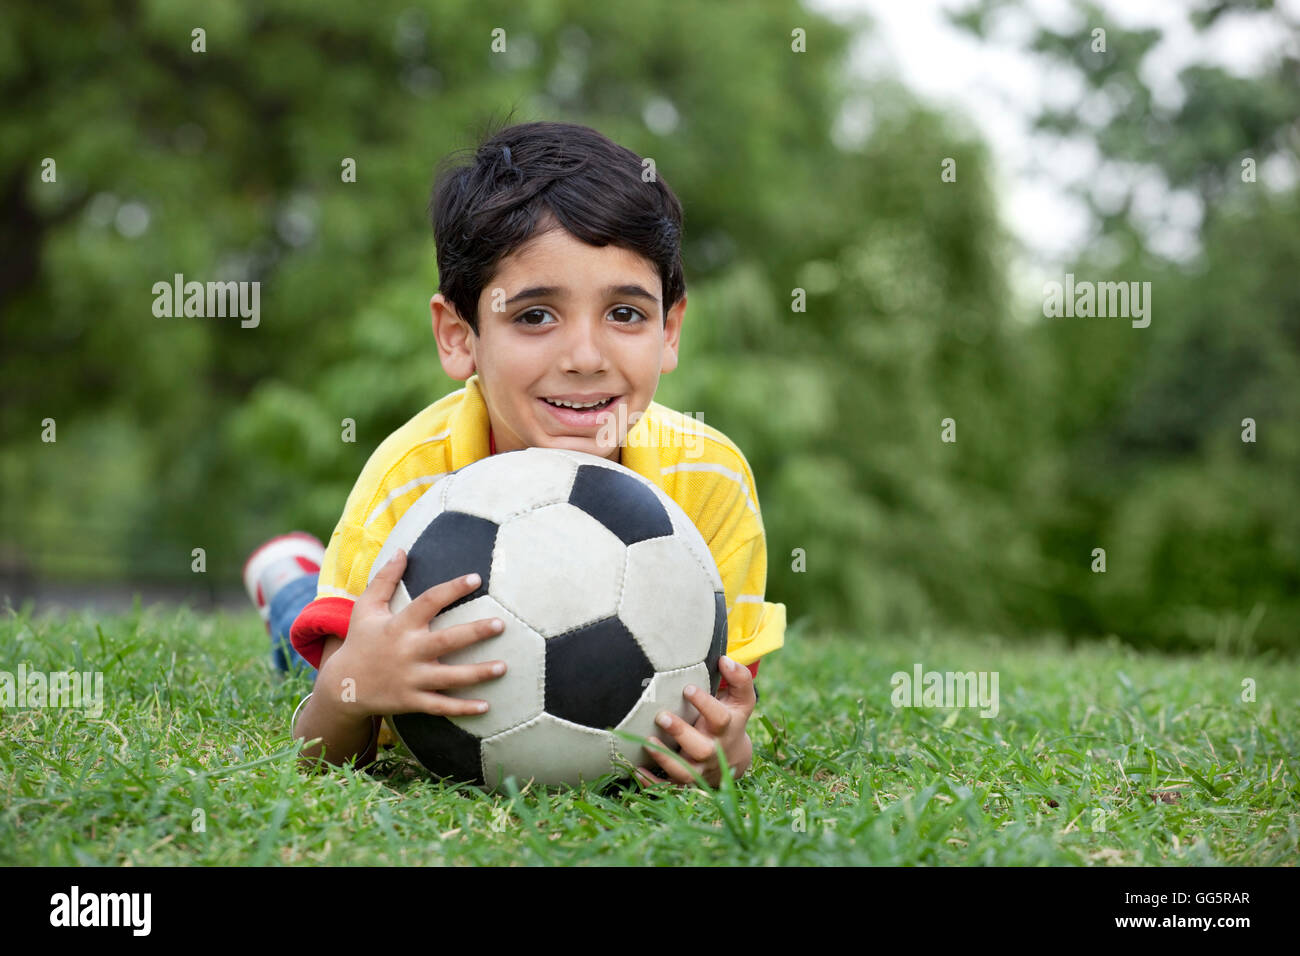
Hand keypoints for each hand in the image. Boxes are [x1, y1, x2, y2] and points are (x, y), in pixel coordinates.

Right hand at [320, 549, 507, 718]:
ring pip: (449, 678)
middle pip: (446, 641)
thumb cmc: (361, 641)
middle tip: (501, 624)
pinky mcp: (411, 701)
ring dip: (477, 673)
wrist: (342, 686)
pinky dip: (463, 709)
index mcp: (399, 626)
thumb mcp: (366, 608)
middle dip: (474, 632)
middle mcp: (407, 651)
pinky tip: (486, 706)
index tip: (476, 578)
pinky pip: (440, 707)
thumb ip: (384, 579)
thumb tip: (402, 551)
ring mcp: (410, 678)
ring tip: (503, 667)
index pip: (429, 601)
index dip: (452, 589)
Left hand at [635, 656, 755, 788]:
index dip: (705, 704)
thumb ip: (739, 678)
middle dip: (681, 733)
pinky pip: (669, 787)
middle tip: (661, 715)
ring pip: (685, 771)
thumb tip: (724, 659)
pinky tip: (636, 770)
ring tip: (647, 742)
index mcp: (727, 728)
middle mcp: (714, 751)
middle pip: (702, 748)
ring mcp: (700, 769)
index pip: (720, 718)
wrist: (734, 758)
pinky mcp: (686, 781)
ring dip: (665, 759)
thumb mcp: (742, 700)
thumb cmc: (732, 719)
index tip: (688, 688)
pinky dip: (652, 783)